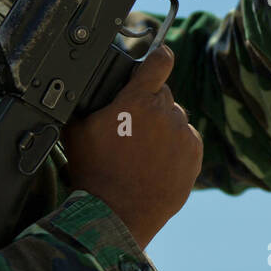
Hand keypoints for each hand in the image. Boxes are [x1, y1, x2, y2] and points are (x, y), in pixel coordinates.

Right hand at [60, 45, 202, 249]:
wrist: (116, 214)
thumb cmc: (94, 171)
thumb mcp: (77, 129)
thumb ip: (86, 101)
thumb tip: (75, 85)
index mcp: (137, 99)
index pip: (159, 61)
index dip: (159, 57)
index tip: (159, 56)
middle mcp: (165, 113)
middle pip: (163, 95)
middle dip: (149, 104)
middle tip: (131, 127)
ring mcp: (182, 135)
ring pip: (175, 119)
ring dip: (162, 127)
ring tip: (142, 151)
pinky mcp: (194, 156)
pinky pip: (186, 141)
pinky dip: (175, 147)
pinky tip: (155, 162)